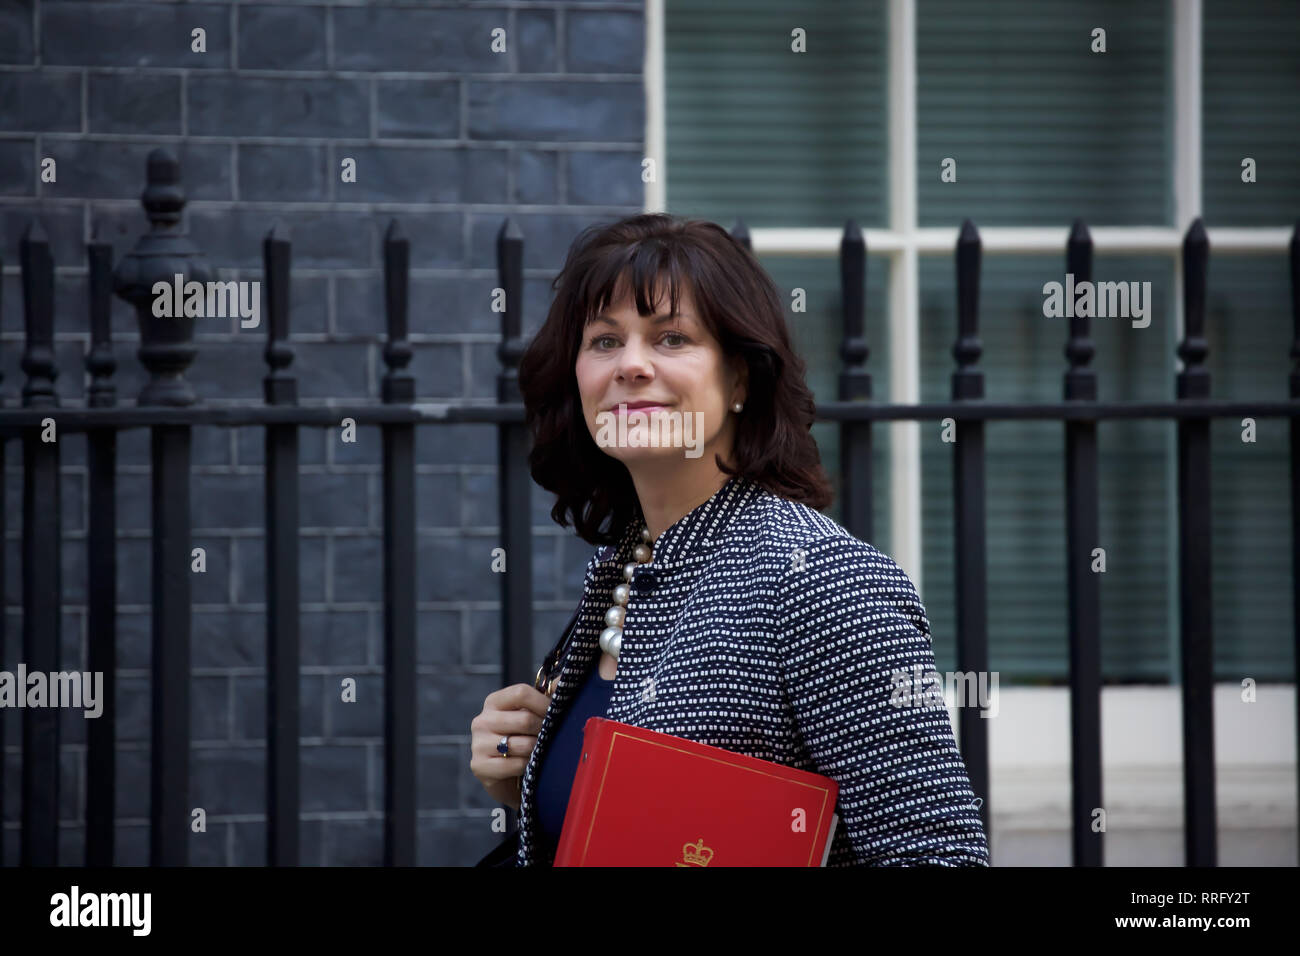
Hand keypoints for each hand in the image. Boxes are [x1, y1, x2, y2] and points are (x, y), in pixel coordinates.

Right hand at [470, 683, 552, 809]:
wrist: (508, 778)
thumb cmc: (522, 740)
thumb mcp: (532, 715)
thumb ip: (546, 697)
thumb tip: (562, 682)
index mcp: (494, 702)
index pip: (521, 692)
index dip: (544, 703)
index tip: (556, 713)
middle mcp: (482, 720)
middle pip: (525, 719)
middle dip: (545, 730)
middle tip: (551, 737)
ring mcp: (478, 744)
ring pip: (523, 744)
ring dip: (538, 750)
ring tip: (541, 752)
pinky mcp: (479, 766)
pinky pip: (516, 764)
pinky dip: (528, 766)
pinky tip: (529, 766)